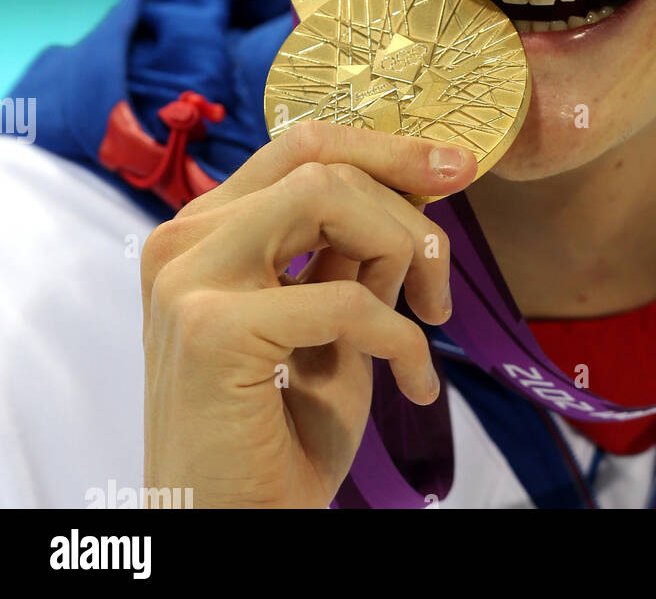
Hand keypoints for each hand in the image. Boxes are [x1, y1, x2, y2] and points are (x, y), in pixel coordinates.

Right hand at [140, 120, 475, 507]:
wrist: (236, 526)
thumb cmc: (282, 432)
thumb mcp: (329, 320)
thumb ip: (348, 250)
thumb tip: (418, 182)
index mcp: (206, 231)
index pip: (300, 146)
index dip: (385, 147)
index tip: (454, 166)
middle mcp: (184, 242)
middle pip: (321, 163)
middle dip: (406, 206)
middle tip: (442, 278)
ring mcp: (188, 280)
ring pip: (329, 197)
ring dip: (401, 251)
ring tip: (422, 319)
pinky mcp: (211, 330)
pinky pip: (346, 298)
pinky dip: (400, 338)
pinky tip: (413, 384)